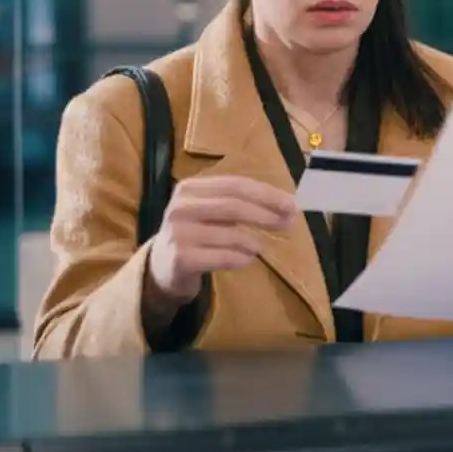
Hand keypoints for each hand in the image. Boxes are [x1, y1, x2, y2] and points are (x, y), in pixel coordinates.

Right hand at [147, 175, 294, 303]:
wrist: (161, 266)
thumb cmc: (195, 233)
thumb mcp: (209, 211)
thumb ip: (239, 203)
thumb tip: (285, 205)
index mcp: (190, 188)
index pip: (235, 185)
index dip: (266, 194)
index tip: (291, 203)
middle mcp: (181, 207)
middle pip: (233, 206)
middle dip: (266, 214)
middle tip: (288, 222)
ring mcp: (179, 233)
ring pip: (230, 234)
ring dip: (253, 241)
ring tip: (259, 247)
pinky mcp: (182, 259)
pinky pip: (223, 257)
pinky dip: (241, 259)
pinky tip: (247, 260)